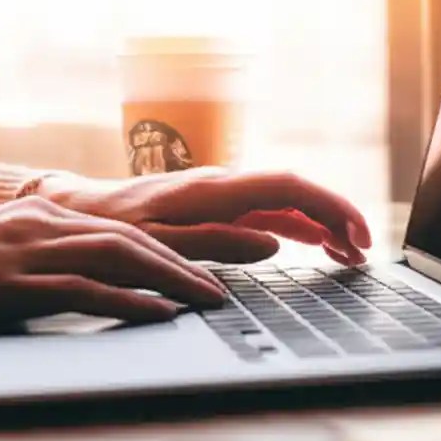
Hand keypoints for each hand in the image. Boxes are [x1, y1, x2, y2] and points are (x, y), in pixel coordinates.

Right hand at [0, 197, 225, 333]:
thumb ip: (50, 262)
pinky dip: (127, 299)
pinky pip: (81, 288)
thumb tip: (100, 286)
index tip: (209, 271)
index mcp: (42, 213)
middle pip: (133, 238)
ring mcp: (24, 249)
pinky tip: (158, 313)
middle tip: (224, 290)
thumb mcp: (3, 256)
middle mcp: (40, 223)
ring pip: (118, 257)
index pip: (125, 230)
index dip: (173, 251)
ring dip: (171, 280)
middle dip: (187, 264)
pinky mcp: (7, 282)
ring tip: (207, 302)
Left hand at [39, 170, 372, 265]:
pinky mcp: (216, 206)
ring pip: (286, 203)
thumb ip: (217, 244)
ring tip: (349, 255)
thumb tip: (271, 245)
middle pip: (297, 193)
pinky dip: (298, 228)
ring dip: (321, 225)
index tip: (357, 235)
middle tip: (363, 253)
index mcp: (215, 191)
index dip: (331, 208)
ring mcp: (222, 195)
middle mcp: (224, 186)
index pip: (290, 188)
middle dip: (337, 219)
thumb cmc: (110, 232)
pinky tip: (314, 246)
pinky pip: (268, 211)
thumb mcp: (158, 246)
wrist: (78, 213)